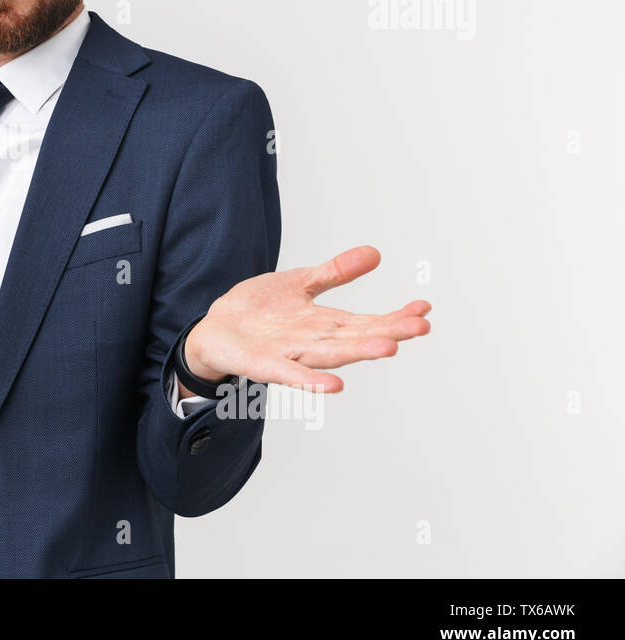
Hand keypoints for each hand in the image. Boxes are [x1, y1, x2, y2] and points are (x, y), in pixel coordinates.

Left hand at [180, 245, 430, 393]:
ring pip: (329, 355)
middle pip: (355, 337)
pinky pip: (289, 375)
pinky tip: (334, 386)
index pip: (366, 321)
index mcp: (324, 324)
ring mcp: (290, 355)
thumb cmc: (259, 310)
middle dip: (388, 333)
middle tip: (421, 326)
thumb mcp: (300, 282)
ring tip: (389, 348)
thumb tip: (374, 253)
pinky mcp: (263, 365)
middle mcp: (313, 342)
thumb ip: (335, 272)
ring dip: (358, 353)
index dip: (395, 317)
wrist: (214, 327)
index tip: (425, 308)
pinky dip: (310, 381)